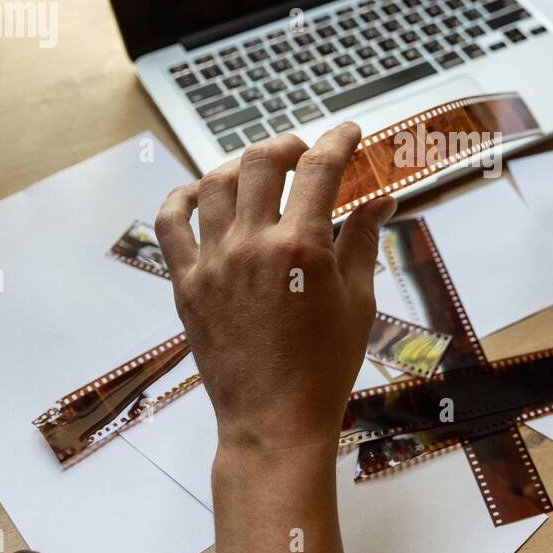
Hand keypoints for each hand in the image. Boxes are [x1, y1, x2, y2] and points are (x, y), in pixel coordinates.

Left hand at [154, 123, 396, 451]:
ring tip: (258, 172)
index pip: (320, 168)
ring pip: (213, 183)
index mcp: (301, 248)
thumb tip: (382, 200)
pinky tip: (199, 193)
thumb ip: (364, 241)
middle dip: (287, 146)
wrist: (273, 419)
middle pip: (261, 162)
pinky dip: (181, 198)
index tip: (349, 132)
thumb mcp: (357, 300)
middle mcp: (252, 245)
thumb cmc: (324, 367)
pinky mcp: (186, 283)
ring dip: (238, 165)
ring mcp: (213, 262)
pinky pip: (171, 223)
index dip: (338, 140)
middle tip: (303, 154)